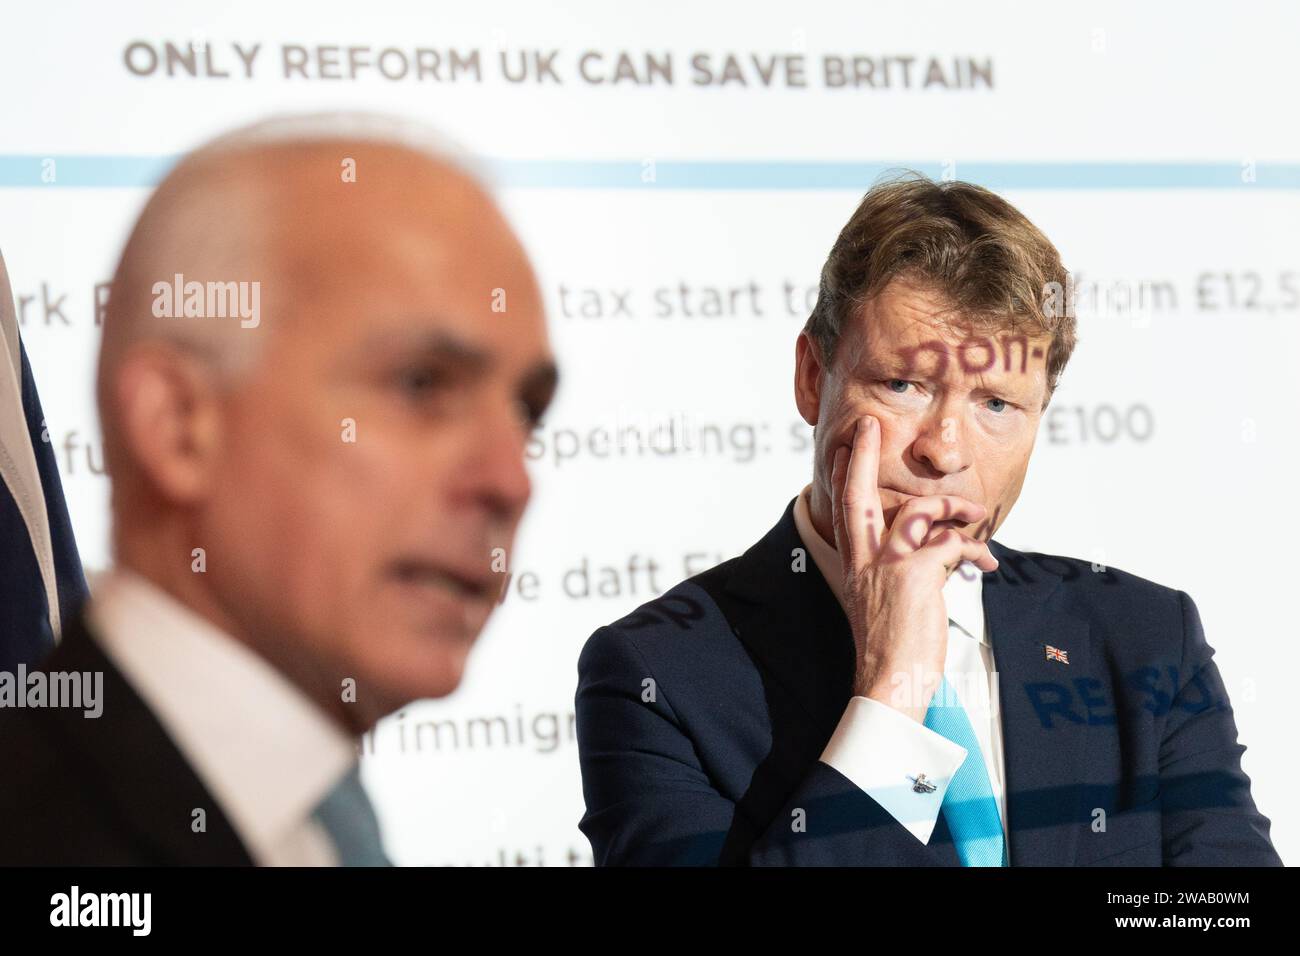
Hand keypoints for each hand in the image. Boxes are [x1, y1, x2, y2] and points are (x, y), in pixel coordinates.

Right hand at [829, 414, 998, 722]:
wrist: (889, 682)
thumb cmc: (894, 648)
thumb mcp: (889, 601)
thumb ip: (903, 567)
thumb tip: (940, 545)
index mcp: (856, 565)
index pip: (846, 509)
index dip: (846, 472)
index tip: (848, 443)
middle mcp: (865, 559)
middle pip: (857, 494)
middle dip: (863, 455)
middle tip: (871, 425)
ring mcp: (888, 564)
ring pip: (920, 511)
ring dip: (955, 507)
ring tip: (976, 515)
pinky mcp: (915, 574)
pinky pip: (952, 542)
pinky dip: (975, 549)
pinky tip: (986, 565)